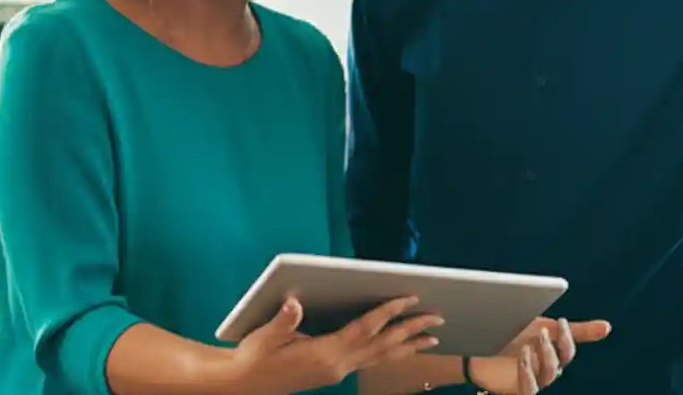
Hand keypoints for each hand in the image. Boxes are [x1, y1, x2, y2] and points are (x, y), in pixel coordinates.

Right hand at [230, 296, 442, 393]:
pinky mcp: (334, 373)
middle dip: (411, 331)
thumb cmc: (253, 358)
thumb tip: (295, 304)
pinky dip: (390, 352)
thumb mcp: (264, 338)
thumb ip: (283, 322)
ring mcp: (338, 372)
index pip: (364, 329)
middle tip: (438, 319)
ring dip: (407, 346)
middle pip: (382, 346)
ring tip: (431, 338)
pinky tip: (398, 348)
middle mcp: (338, 366)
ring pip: (381, 357)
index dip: (388, 313)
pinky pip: (370, 361)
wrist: (244, 384)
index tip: (410, 298)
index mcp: (325, 354)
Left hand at [469, 317, 610, 392]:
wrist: (482, 347)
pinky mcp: (518, 389)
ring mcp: (532, 381)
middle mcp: (545, 371)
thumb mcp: (543, 328)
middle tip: (542, 331)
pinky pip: (529, 389)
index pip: (567, 351)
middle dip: (551, 348)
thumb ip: (575, 330)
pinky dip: (527, 373)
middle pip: (556, 365)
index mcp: (552, 355)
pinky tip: (522, 357)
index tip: (560, 322)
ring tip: (528, 344)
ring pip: (545, 376)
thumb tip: (608, 327)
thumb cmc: (514, 337)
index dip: (567, 338)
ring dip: (539, 359)